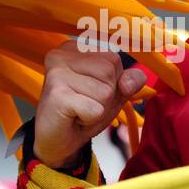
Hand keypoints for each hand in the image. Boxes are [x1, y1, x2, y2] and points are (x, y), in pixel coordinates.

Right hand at [34, 41, 145, 169]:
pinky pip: (95, 109)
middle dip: (106, 96)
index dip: (111, 83)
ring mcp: (57, 73)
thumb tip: (134, 80)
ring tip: (78, 111)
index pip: (114, 59)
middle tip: (84, 104)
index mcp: (74, 48)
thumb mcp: (112, 93)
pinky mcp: (57, 94)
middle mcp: (62, 54)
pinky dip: (89, 120)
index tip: (89, 92)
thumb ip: (129, 81)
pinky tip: (72, 118)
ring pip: (105, 92)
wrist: (54, 141)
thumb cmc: (81, 112)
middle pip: (110, 72)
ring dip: (98, 109)